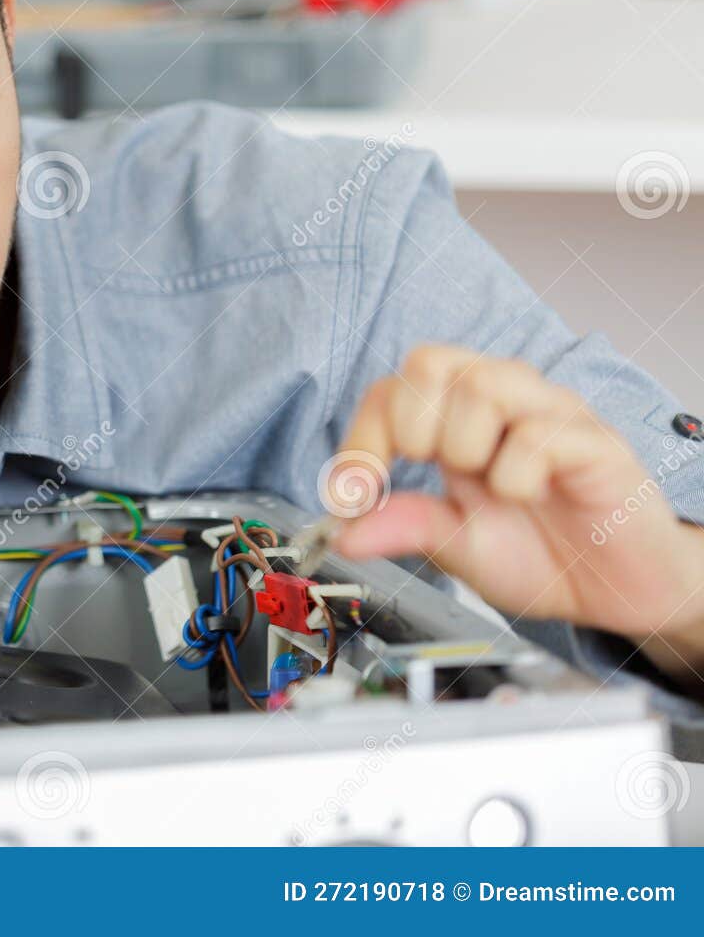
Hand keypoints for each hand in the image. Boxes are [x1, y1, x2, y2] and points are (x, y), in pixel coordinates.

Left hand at [330, 344, 703, 692]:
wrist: (617, 594)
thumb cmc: (542, 555)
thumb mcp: (455, 546)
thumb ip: (403, 527)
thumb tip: (339, 531)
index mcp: (458, 420)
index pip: (392, 389)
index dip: (362, 438)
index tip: (353, 494)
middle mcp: (503, 402)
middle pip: (428, 362)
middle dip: (412, 430)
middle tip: (440, 478)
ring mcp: (550, 415)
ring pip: (482, 384)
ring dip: (466, 448)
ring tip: (493, 489)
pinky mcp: (595, 443)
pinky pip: (538, 434)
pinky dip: (516, 476)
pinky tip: (531, 498)